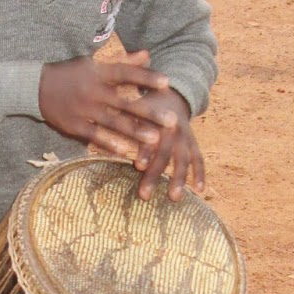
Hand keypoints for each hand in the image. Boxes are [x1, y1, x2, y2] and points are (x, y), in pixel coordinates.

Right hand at [39, 49, 167, 157]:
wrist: (34, 87)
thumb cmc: (70, 74)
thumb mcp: (94, 63)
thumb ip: (123, 62)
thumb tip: (147, 53)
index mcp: (98, 73)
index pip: (126, 73)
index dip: (146, 77)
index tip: (167, 82)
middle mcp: (93, 91)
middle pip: (125, 102)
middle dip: (149, 112)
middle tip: (172, 120)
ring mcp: (83, 110)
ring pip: (113, 122)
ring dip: (134, 131)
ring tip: (155, 139)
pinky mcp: (74, 125)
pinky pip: (94, 135)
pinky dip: (109, 143)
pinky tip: (125, 152)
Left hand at [130, 86, 204, 201]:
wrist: (171, 96)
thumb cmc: (144, 107)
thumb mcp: (133, 109)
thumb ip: (119, 123)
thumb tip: (93, 136)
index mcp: (155, 120)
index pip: (149, 137)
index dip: (145, 151)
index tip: (139, 165)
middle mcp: (172, 129)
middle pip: (164, 154)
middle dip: (155, 175)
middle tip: (144, 196)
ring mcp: (185, 137)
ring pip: (183, 159)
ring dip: (180, 179)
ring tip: (174, 198)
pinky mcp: (194, 143)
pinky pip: (199, 159)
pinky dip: (200, 174)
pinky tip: (199, 191)